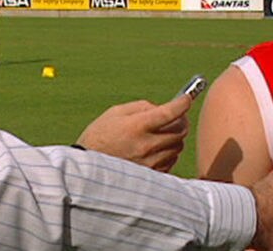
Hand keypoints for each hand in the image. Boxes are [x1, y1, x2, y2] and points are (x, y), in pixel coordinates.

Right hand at [76, 94, 190, 171]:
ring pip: (178, 145)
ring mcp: (150, 162)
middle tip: (176, 117)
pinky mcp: (151, 174)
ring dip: (174, 137)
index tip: (187, 99)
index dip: (183, 103)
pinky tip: (156, 149)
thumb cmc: (99, 137)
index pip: (170, 112)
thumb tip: (163, 108)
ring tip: (160, 135)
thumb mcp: (116, 113)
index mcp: (137, 127)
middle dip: (181, 120)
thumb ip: (143, 107)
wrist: (85, 170)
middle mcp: (146, 145)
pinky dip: (169, 152)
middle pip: (180, 130)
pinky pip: (172, 160)